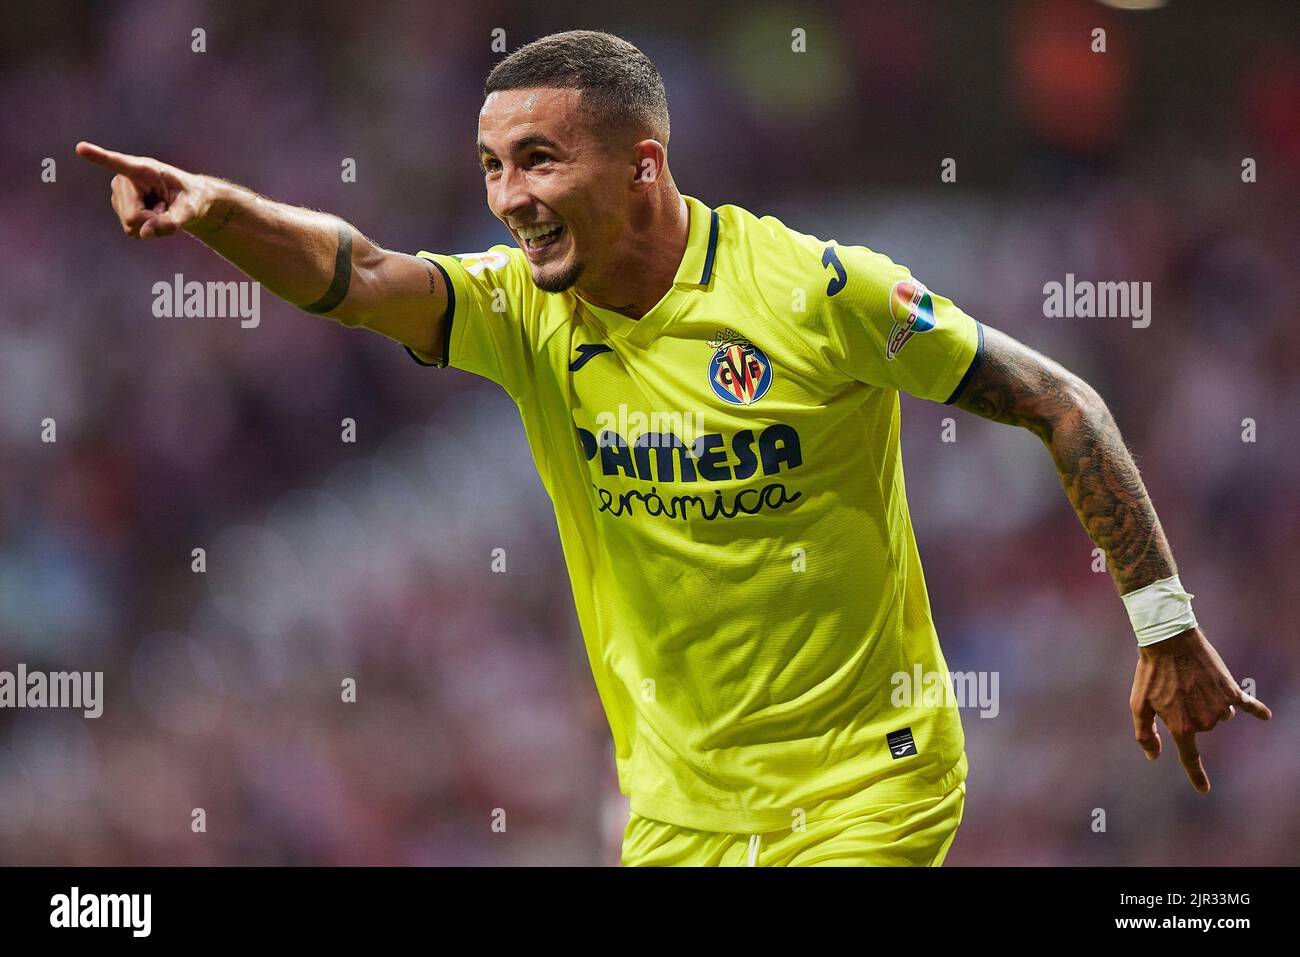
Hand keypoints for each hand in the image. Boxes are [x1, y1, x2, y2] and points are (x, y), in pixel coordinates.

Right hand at [75, 141, 209, 239]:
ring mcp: (118, 193)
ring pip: (130, 225)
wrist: (187, 201)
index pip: (119, 163)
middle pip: (133, 216)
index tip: (80, 148)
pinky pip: (131, 230)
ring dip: (149, 223)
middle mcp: (124, 179)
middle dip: (152, 220)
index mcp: (144, 169)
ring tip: (159, 208)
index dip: (99, 157)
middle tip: (165, 207)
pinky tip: (151, 214)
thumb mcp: (190, 211)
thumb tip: (142, 234)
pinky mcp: (118, 206)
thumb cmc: (191, 199)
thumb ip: (171, 222)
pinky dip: (145, 228)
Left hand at [1130, 626, 1270, 793]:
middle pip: (1202, 727)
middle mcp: (1204, 722)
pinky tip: (1264, 715)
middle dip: (1190, 712)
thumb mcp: (1138, 704)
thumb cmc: (1150, 673)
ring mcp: (1220, 707)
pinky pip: (1247, 704)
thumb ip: (1145, 733)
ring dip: (1206, 702)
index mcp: (1181, 728)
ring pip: (1217, 714)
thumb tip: (1155, 757)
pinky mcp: (1231, 691)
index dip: (1196, 775)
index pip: (1189, 757)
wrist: (1169, 641)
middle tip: (1176, 689)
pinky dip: (1255, 709)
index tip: (1204, 790)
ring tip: (1192, 681)